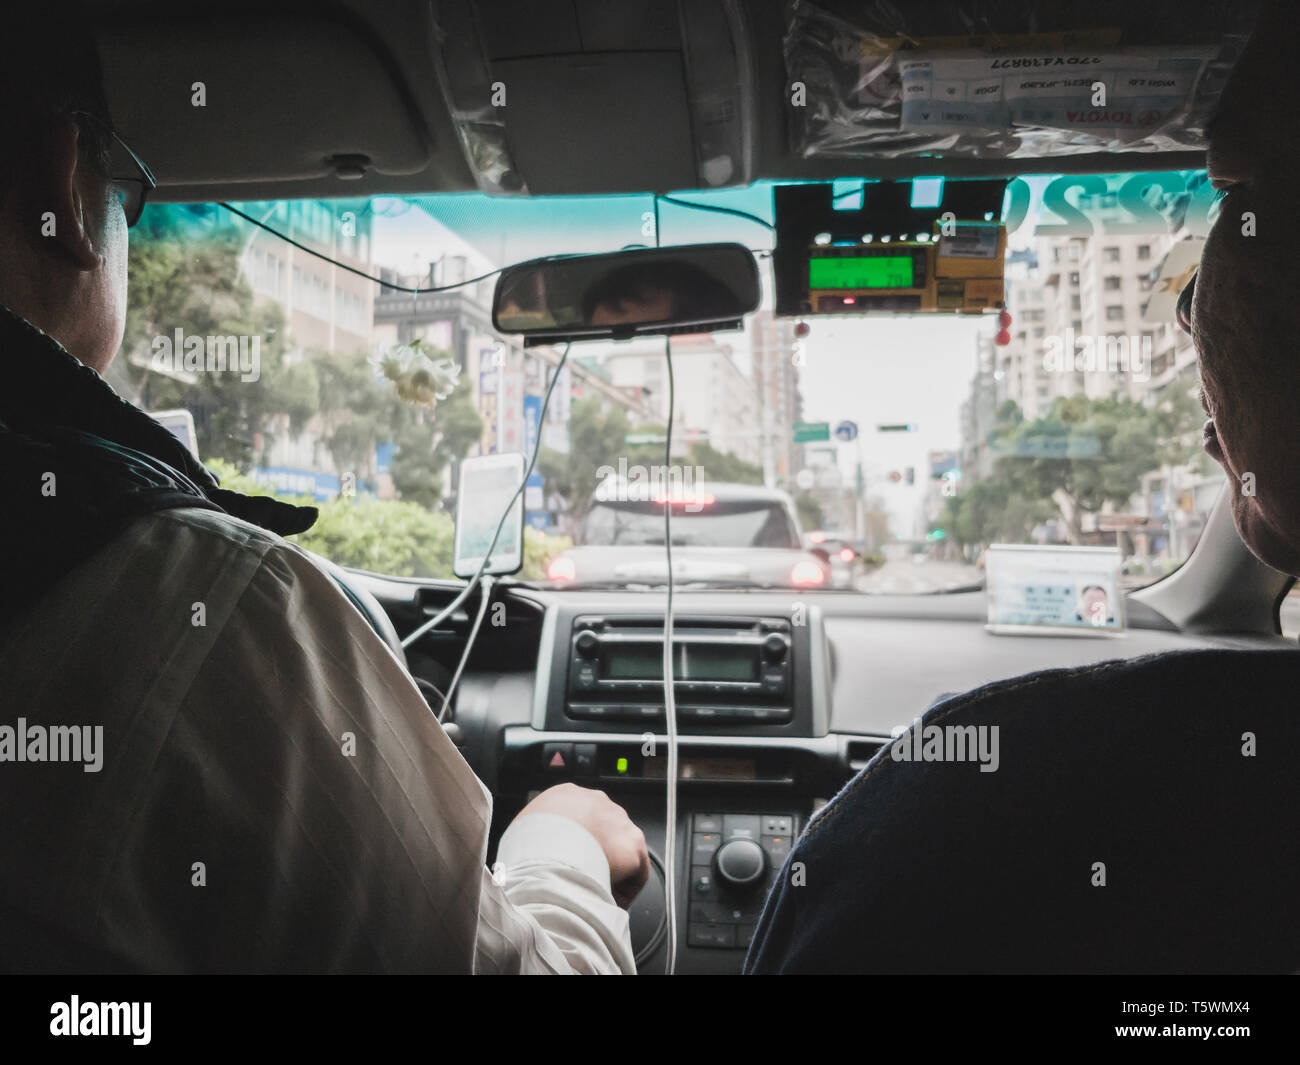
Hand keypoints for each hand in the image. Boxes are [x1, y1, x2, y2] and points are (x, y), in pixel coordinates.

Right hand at [512, 783, 649, 907]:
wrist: (548, 851)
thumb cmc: (528, 845)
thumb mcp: (518, 834)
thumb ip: (529, 837)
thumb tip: (524, 858)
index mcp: (566, 795)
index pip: (578, 817)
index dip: (574, 844)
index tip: (569, 863)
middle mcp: (596, 801)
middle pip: (602, 831)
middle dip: (595, 855)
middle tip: (584, 880)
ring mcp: (618, 819)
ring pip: (620, 850)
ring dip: (611, 871)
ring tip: (596, 895)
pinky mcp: (633, 843)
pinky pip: (636, 869)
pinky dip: (626, 888)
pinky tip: (612, 902)